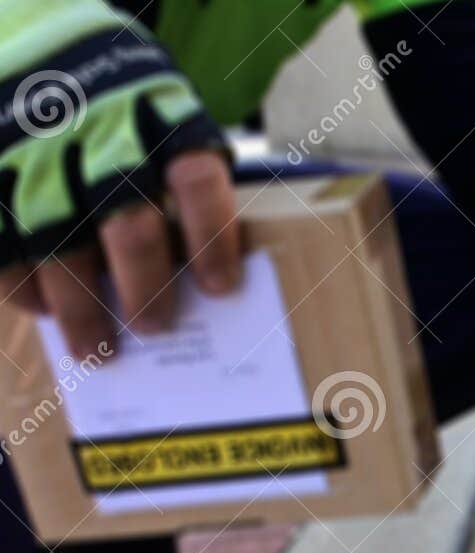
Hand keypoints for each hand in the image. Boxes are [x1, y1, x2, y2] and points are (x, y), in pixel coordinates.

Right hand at [0, 1, 233, 359]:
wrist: (43, 48)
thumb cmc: (125, 109)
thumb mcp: (165, 122)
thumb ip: (183, 189)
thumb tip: (202, 284)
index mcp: (160, 119)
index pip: (197, 183)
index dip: (212, 240)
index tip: (220, 289)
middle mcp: (99, 135)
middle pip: (129, 227)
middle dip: (146, 290)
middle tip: (155, 326)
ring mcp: (37, 151)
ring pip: (59, 245)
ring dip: (80, 309)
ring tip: (97, 349)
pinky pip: (3, 244)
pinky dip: (24, 287)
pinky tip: (45, 311)